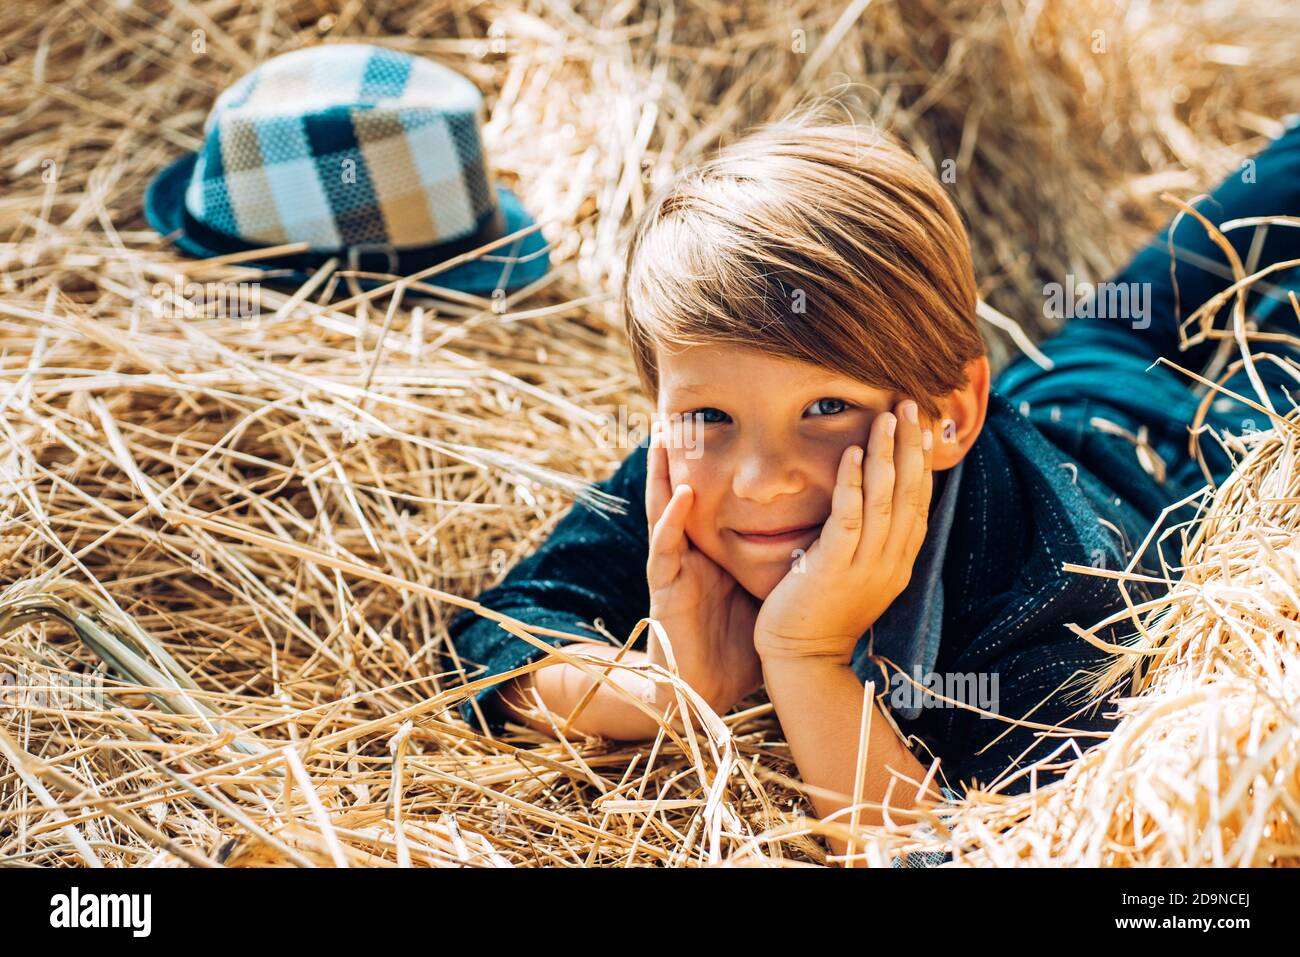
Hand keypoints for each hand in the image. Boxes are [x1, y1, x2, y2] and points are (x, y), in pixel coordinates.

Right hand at [644, 417, 763, 713]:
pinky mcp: (666, 587)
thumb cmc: (740, 638)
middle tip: (680, 408)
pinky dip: (672, 519)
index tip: (731, 418)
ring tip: (664, 432)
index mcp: (717, 546)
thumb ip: (787, 552)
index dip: (719, 457)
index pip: (717, 492)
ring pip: (665, 507)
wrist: (710, 688)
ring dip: (662, 471)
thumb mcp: (768, 583)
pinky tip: (680, 493)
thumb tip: (835, 523)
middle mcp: (693, 548)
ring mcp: (676, 565)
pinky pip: (666, 547)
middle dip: (683, 451)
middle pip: (687, 489)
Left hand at [753, 398, 934, 665]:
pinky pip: (849, 518)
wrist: (803, 661)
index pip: (919, 501)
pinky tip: (853, 452)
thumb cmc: (822, 614)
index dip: (922, 461)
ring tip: (887, 416)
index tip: (922, 423)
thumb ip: (869, 539)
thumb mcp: (858, 573)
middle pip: (910, 493)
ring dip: (887, 454)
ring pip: (885, 500)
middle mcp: (891, 561)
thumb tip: (871, 501)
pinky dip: (853, 483)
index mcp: (899, 561)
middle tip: (911, 404)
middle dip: (912, 446)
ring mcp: (866, 566)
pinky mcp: (834, 569)